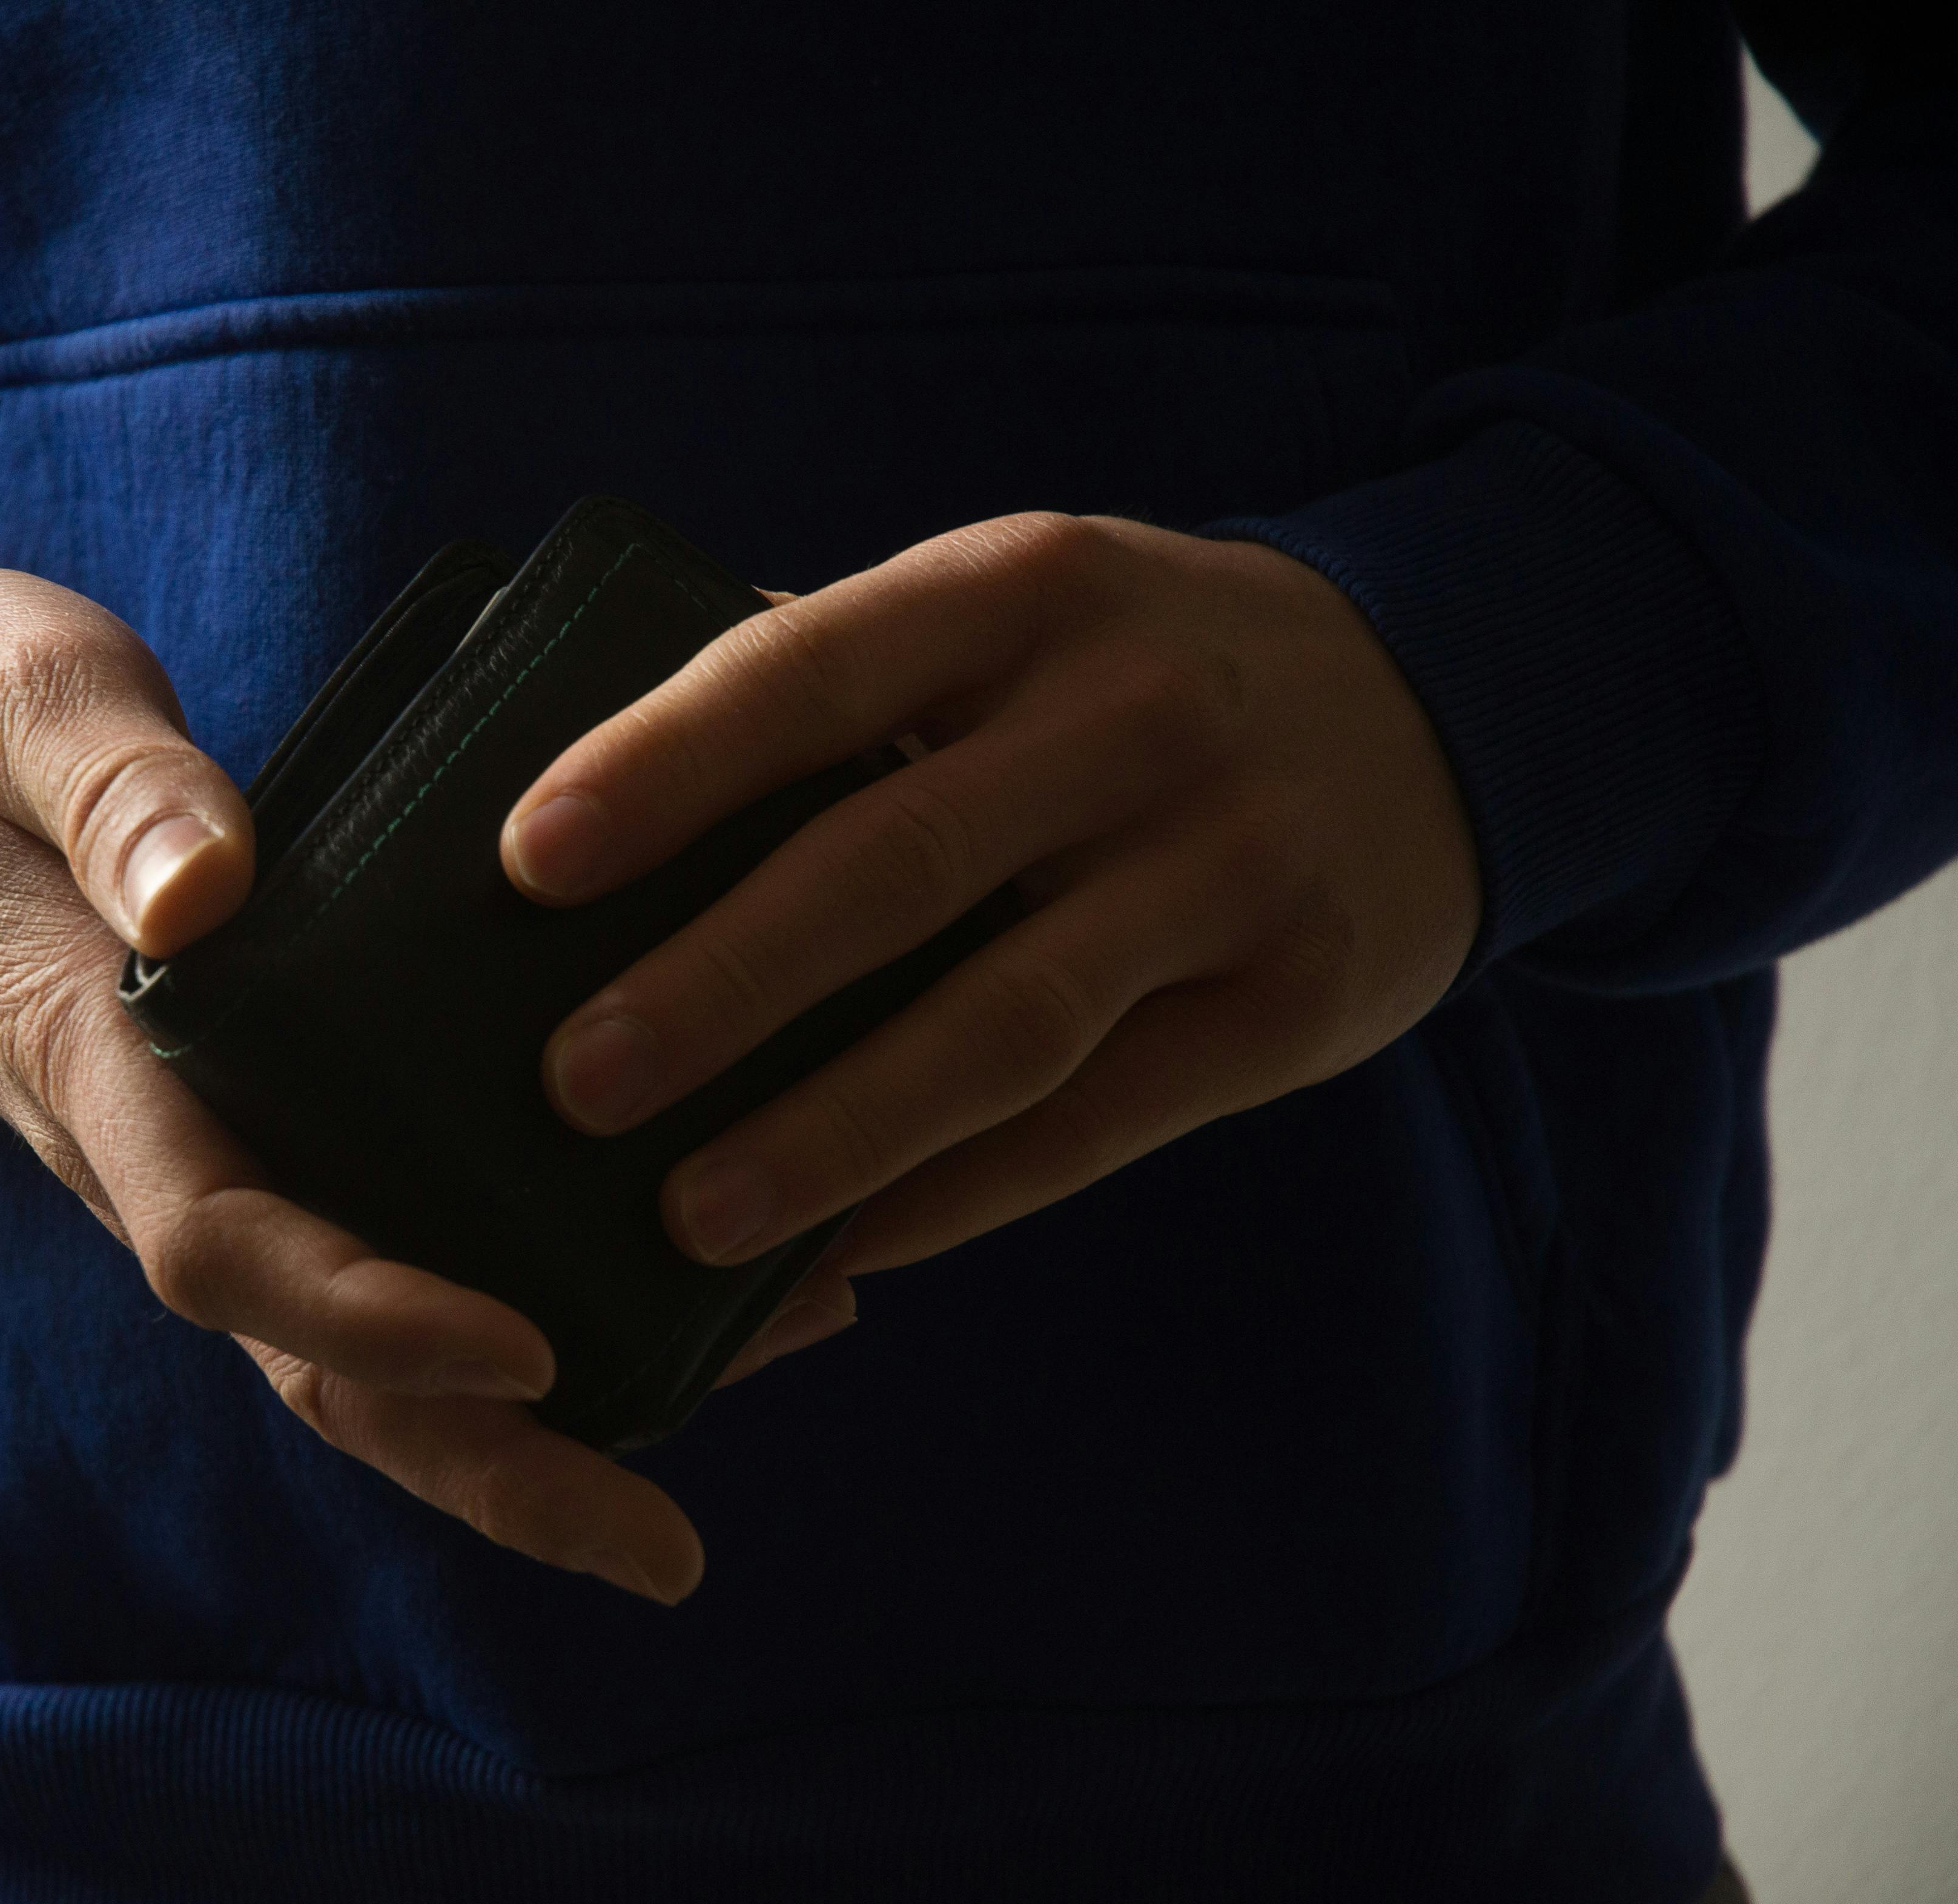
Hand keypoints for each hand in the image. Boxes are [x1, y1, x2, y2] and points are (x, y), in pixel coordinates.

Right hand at [0, 569, 708, 1601]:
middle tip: (667, 1557)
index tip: (524, 1345)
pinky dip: (560, 1270)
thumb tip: (207, 889)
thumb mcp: (23, 712)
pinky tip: (721, 1240)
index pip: (227, 1245)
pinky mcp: (294, 1120)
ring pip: (390, 1336)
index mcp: (105, 1072)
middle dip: (494, 1466)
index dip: (369, 1314)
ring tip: (781, 1355)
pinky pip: (422, 1230)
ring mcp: (238, 1154)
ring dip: (562, 1400)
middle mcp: (179, 1154)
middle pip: (325, 1367)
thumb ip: (107, 790)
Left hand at [500, 515, 1479, 1344]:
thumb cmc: (1134, 669)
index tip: (524, 861)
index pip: (811, 670)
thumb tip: (582, 764)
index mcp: (1022, 590)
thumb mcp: (1012, 610)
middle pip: (894, 861)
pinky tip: (841, 1252)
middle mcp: (1131, 714)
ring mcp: (1228, 861)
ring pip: (1002, 1018)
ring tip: (684, 1216)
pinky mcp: (1296, 1002)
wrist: (1439, 704)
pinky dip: (959, 1195)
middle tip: (571, 1083)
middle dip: (721, 983)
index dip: (665, 765)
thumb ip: (837, 670)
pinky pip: (1099, 1122)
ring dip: (832, 1129)